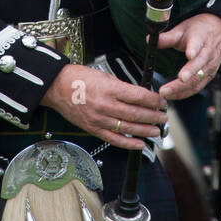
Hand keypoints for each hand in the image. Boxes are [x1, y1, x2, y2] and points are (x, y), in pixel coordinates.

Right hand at [40, 64, 167, 148]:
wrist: (56, 87)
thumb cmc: (80, 78)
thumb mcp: (104, 76)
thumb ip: (122, 88)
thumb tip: (141, 96)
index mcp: (110, 89)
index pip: (139, 97)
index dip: (154, 100)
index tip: (162, 101)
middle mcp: (105, 106)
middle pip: (136, 114)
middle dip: (154, 116)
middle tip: (163, 117)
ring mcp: (99, 120)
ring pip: (128, 129)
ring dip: (146, 131)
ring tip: (157, 131)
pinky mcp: (93, 129)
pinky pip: (114, 139)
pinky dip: (129, 144)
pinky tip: (140, 144)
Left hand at [157, 13, 220, 100]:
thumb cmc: (199, 31)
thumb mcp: (183, 29)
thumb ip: (167, 37)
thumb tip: (149, 40)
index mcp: (201, 39)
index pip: (197, 44)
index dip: (193, 49)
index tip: (189, 54)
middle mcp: (208, 54)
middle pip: (197, 67)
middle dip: (184, 77)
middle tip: (167, 87)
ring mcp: (211, 66)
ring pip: (197, 80)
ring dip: (181, 89)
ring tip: (165, 94)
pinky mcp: (210, 76)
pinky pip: (198, 86)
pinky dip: (185, 93)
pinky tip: (173, 96)